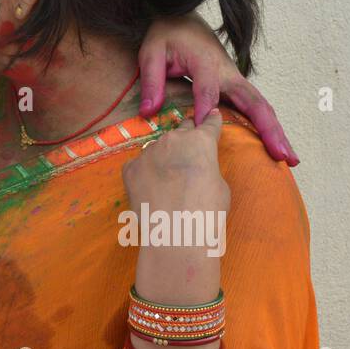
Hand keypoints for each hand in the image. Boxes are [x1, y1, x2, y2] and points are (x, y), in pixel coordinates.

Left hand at [121, 111, 227, 305]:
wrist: (175, 232)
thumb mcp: (220, 186)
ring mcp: (148, 152)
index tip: (210, 116)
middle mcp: (172, 139)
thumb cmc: (207, 211)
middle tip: (187, 153)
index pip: (209, 124)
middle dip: (186, 138)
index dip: (210, 122)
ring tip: (167, 181)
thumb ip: (207, 168)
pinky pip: (139, 165)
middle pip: (181, 130)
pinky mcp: (130, 168)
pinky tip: (150, 190)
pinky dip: (144, 173)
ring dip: (163, 157)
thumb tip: (198, 169)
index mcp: (200, 140)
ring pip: (158, 148)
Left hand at [138, 13, 298, 165]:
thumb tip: (148, 112)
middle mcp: (227, 72)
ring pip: (261, 106)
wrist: (181, 15)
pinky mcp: (235, 85)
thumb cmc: (166, 35)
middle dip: (268, 130)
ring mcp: (235, 79)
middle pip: (254, 102)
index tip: (203, 129)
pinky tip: (275, 147)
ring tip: (289, 159)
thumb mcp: (151, 53)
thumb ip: (151, 82)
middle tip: (281, 157)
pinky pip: (254, 106)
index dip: (205, 109)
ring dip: (275, 132)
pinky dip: (267, 126)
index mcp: (205, 62)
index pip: (208, 89)